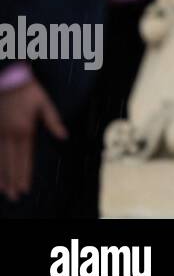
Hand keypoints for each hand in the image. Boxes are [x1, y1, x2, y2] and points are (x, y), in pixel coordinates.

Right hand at [0, 78, 68, 200]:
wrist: (9, 79)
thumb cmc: (29, 90)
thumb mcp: (45, 103)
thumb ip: (53, 121)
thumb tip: (64, 136)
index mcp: (25, 130)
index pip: (25, 158)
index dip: (25, 174)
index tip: (25, 188)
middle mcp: (11, 135)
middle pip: (12, 163)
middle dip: (14, 181)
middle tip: (14, 196)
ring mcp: (0, 132)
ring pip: (0, 159)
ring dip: (2, 176)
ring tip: (4, 191)